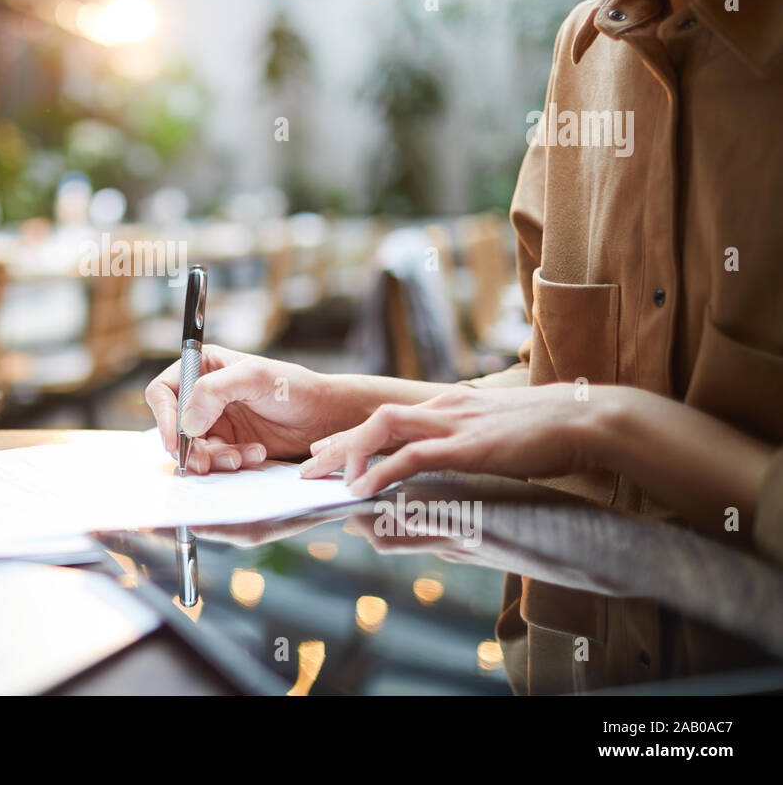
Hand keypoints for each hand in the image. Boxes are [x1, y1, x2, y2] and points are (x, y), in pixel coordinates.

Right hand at [144, 346, 361, 473]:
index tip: (176, 440)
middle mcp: (204, 394)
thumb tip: (186, 422)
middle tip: (206, 462)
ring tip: (243, 456)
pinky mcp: (229, 444)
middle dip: (190, 447)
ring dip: (214, 458)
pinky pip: (214, 461)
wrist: (325, 418)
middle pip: (174, 426)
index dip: (164, 416)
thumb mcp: (255, 377)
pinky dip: (230, 463)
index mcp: (204, 367)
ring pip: (193, 449)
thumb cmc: (294, 387)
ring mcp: (215, 421)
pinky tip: (256, 454)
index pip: (164, 391)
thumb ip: (215, 390)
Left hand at [299, 384, 596, 493]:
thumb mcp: (500, 433)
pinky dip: (383, 471)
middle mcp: (444, 408)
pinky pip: (413, 455)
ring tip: (328, 481)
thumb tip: (462, 459)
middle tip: (307, 469)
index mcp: (451, 405)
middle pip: (374, 418)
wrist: (587, 418)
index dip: (354, 434)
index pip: (389, 416)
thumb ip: (473, 443)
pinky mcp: (468, 445)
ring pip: (384, 428)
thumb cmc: (551, 431)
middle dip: (337, 444)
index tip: (326, 451)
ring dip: (350, 453)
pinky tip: (363, 490)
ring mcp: (455, 423)